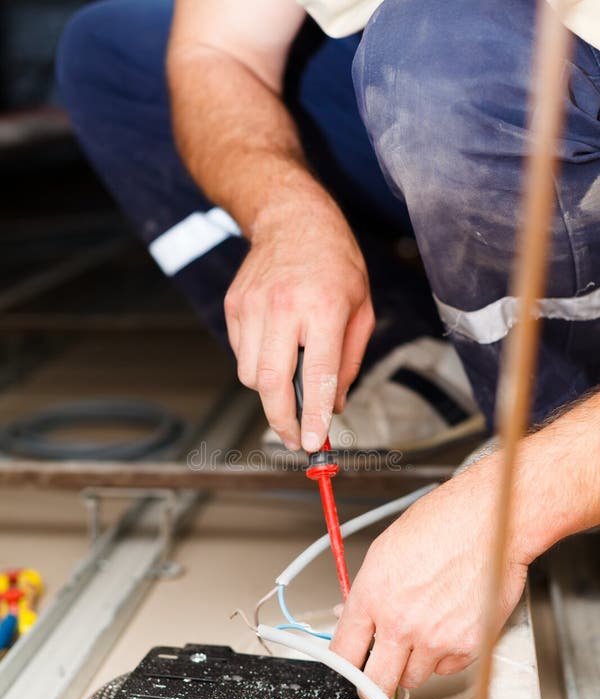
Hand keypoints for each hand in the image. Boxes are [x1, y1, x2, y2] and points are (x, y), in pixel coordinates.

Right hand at [224, 194, 373, 451]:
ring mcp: (252, 306)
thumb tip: (336, 406)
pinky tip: (275, 347)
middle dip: (281, 420)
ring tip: (289, 380)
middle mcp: (283, 306)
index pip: (316, 374)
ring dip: (269, 392)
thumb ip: (348, 362)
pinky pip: (240, 354)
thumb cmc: (335, 263)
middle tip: (293, 439)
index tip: (311, 441)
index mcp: (324, 307)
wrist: (292, 218)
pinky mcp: (234, 306)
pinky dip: (257, 364)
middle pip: (270, 383)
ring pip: (250, 375)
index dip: (313, 414)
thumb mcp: (361, 310)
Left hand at [330, 457, 529, 693]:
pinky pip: (447, 669)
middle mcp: (400, 623)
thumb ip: (369, 593)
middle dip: (372, 684)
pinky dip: (446, 656)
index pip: (343, 653)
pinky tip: (450, 626)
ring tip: (423, 633)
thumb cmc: (441, 525)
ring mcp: (434, 639)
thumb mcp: (385, 551)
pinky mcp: (467, 646)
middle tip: (377, 676)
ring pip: (413, 679)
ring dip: (413, 664)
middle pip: (374, 684)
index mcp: (372, 597)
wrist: (489, 521)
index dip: (344, 667)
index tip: (348, 670)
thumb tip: (357, 618)